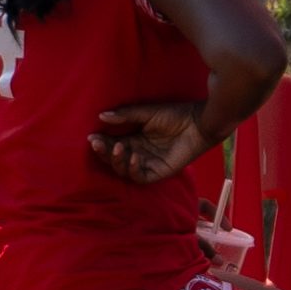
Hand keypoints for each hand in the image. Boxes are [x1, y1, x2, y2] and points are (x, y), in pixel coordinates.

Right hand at [88, 99, 212, 185]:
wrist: (199, 122)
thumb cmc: (176, 114)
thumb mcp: (147, 113)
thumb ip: (125, 115)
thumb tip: (101, 116)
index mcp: (133, 139)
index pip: (111, 144)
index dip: (100, 142)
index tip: (91, 136)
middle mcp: (137, 152)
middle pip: (113, 158)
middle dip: (103, 152)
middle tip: (97, 143)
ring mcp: (147, 163)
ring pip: (122, 170)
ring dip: (116, 161)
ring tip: (117, 148)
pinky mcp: (158, 172)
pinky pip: (139, 177)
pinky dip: (133, 169)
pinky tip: (134, 157)